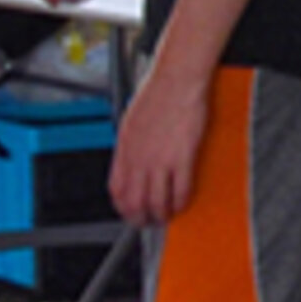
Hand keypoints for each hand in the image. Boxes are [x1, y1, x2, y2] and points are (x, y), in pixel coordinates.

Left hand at [111, 65, 213, 227]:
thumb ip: (130, 147)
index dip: (123, 207)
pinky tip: (183, 202)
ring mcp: (160, 160)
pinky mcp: (182, 157)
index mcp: (124, 150)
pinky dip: (182, 202)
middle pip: (135, 202)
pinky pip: (181, 190)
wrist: (177, 79)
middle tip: (149, 222)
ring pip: (157, 203)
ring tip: (168, 215)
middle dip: (141, 218)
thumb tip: (131, 165)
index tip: (130, 211)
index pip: (116, 191)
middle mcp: (139, 158)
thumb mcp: (131, 123)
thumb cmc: (157, 94)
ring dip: (162, 214)